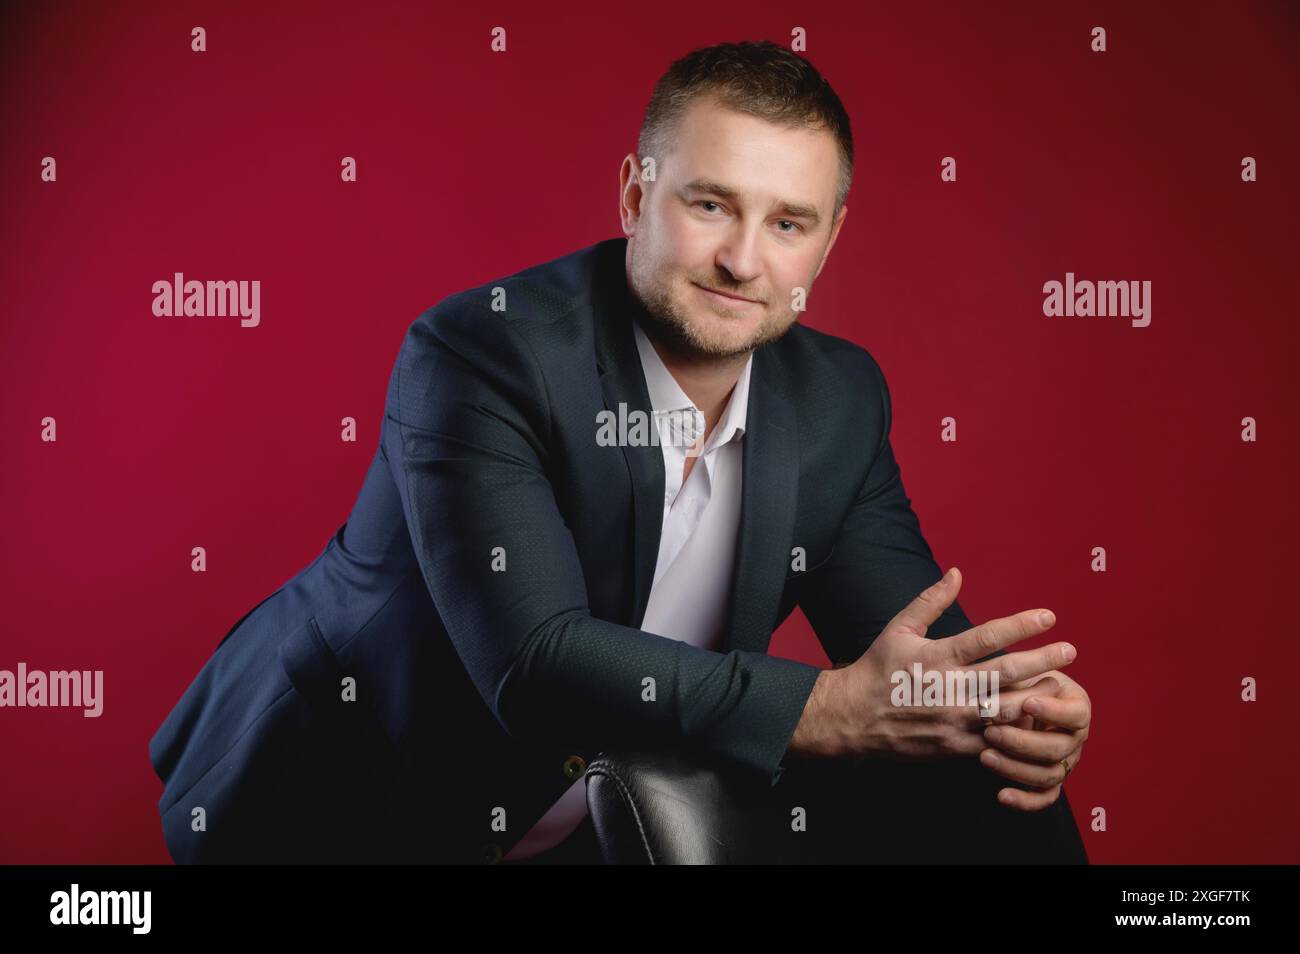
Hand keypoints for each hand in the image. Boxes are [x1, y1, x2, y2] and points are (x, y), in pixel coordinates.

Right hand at [825, 567, 1076, 760]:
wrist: (853, 717)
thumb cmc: (878, 669)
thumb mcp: (899, 628)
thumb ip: (931, 600)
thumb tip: (957, 572)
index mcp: (938, 656)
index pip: (988, 637)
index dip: (1022, 625)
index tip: (1049, 615)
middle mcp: (950, 688)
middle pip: (1007, 673)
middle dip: (1044, 660)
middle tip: (1070, 650)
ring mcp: (955, 720)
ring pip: (1008, 709)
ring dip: (1038, 696)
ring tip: (1061, 684)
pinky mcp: (956, 746)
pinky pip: (996, 739)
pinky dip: (1018, 729)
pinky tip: (1037, 718)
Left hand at [978, 667, 1090, 810]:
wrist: (1012, 696)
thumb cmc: (1019, 679)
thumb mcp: (1021, 672)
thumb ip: (1020, 677)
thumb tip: (1005, 677)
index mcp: (1076, 706)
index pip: (1075, 714)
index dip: (1053, 711)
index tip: (1027, 703)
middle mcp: (1076, 737)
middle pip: (1059, 748)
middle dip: (1023, 742)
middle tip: (992, 732)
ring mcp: (1065, 761)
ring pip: (1049, 774)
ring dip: (1016, 768)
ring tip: (985, 757)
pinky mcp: (1050, 781)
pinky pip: (1044, 797)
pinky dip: (1025, 801)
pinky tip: (1002, 796)